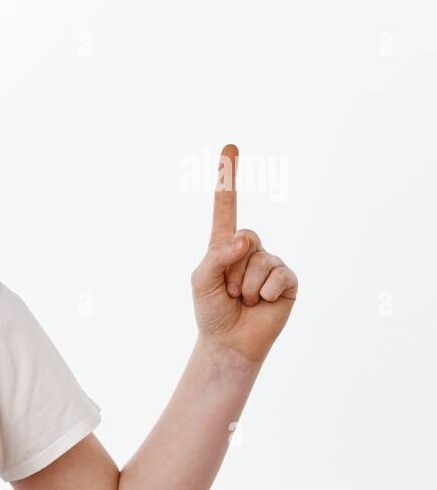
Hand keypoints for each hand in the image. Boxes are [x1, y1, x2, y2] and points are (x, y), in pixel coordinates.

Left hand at [190, 144, 297, 368]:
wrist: (230, 342)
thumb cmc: (211, 311)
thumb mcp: (201, 281)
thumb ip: (217, 256)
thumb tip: (245, 240)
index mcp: (224, 245)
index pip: (227, 207)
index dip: (228, 178)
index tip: (230, 147)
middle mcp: (250, 249)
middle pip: (245, 237)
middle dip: (232, 269)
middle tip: (230, 291)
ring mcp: (271, 263)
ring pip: (260, 260)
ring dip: (247, 285)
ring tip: (244, 300)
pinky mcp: (288, 280)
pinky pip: (278, 275)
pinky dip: (265, 293)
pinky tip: (262, 303)